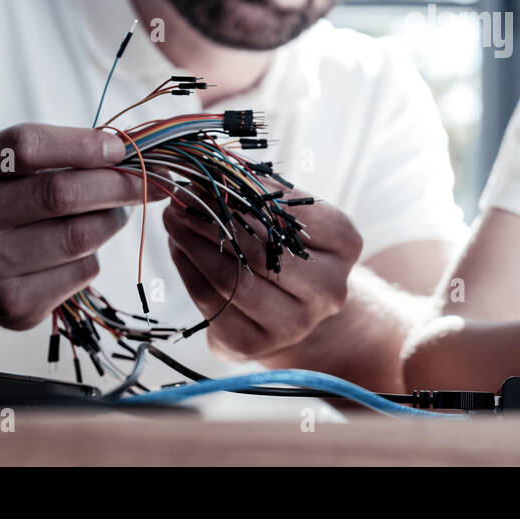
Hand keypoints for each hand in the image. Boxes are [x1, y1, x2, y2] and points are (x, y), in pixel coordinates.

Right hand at [0, 123, 156, 329]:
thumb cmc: (12, 199)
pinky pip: (82, 273)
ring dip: (112, 221)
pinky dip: (94, 257)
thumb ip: (69, 152)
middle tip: (148, 180)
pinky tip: (80, 252)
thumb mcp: (20, 164)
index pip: (27, 146)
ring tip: (113, 214)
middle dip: (117, 184)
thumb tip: (137, 154)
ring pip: (80, 237)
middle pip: (60, 194)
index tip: (121, 149)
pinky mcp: (13, 304)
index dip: (84, 145)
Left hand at [163, 187, 361, 360]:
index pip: (290, 214)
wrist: (294, 309)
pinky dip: (188, 270)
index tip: (210, 178)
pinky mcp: (254, 345)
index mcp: (344, 245)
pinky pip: (210, 304)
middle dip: (212, 219)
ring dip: (192, 244)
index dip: (244, 194)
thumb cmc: (290, 249)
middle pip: (260, 251)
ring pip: (230, 280)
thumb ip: (262, 194)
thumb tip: (216, 173)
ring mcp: (295, 324)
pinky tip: (179, 249)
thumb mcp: (290, 216)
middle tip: (182, 198)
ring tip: (174, 219)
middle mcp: (329, 290)